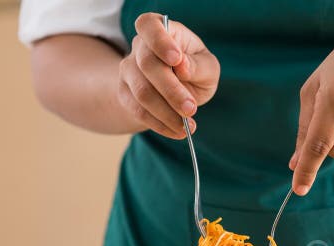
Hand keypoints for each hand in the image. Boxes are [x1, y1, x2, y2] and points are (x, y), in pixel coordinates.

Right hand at [118, 13, 219, 138]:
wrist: (177, 92)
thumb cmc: (196, 70)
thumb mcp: (207, 65)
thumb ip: (198, 65)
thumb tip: (182, 67)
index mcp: (160, 29)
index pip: (149, 26)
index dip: (160, 41)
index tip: (176, 59)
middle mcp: (139, 46)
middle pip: (147, 65)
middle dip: (171, 90)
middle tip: (191, 108)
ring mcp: (128, 70)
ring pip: (142, 92)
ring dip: (166, 113)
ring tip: (188, 126)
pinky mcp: (125, 95)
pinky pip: (139, 111)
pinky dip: (159, 124)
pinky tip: (177, 132)